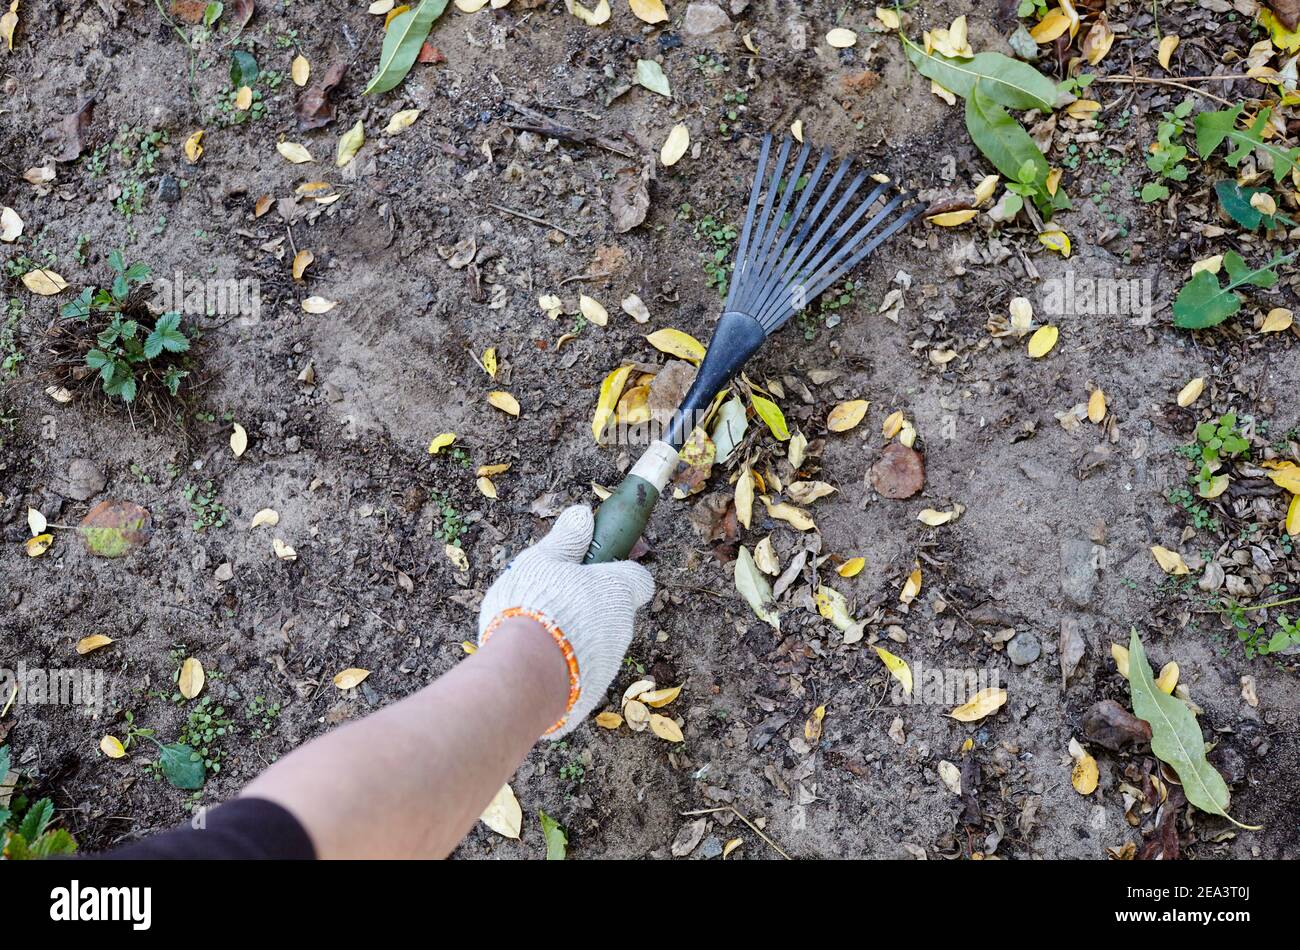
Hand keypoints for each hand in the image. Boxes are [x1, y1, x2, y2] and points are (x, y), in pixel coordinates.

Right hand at [477, 506, 654, 736]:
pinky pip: (582, 669)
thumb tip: (582, 515)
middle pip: (614, 610)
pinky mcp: (592, 691)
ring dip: (577, 635)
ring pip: (598, 641)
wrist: (524, 676)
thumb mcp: (543, 561)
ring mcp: (610, 662)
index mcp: (618, 591)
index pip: (639, 579)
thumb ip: (566, 539)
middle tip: (553, 600)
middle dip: (590, 605)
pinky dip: (566, 663)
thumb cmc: (535, 606)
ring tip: (538, 633)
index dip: (619, 572)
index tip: (594, 569)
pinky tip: (537, 660)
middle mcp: (622, 627)